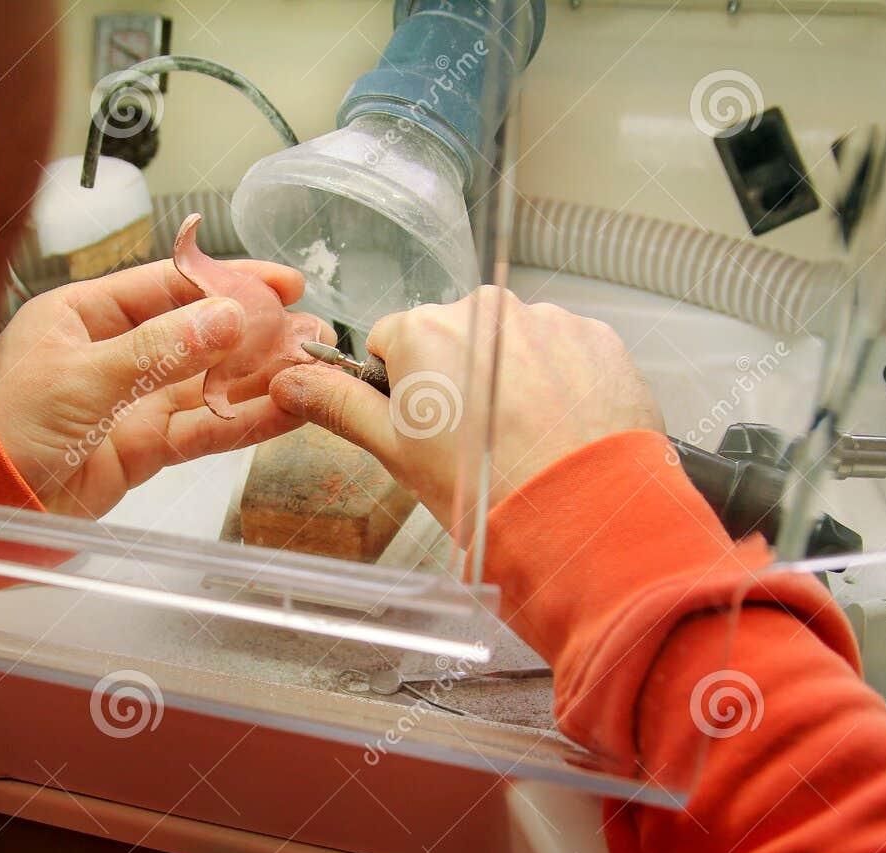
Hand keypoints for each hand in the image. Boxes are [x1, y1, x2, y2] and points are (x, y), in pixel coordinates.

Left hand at [0, 258, 319, 517]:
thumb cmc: (2, 431)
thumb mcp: (82, 377)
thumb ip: (160, 350)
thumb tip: (228, 316)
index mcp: (82, 315)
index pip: (168, 285)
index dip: (226, 281)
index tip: (280, 282)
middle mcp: (111, 352)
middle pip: (196, 334)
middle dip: (254, 333)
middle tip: (308, 329)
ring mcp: (129, 402)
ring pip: (207, 384)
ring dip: (257, 377)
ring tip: (310, 367)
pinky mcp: (142, 448)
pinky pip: (201, 429)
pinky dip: (242, 422)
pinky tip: (284, 412)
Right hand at [267, 287, 662, 531]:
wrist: (581, 512)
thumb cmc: (484, 489)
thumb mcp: (395, 452)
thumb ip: (340, 405)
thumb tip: (288, 382)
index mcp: (425, 329)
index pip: (391, 342)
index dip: (401, 391)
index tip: (423, 429)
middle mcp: (486, 308)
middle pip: (454, 338)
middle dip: (457, 380)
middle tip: (474, 445)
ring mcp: (548, 320)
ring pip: (510, 343)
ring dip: (509, 380)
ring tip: (524, 441)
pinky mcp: (597, 338)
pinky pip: (564, 353)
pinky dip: (560, 384)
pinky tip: (560, 429)